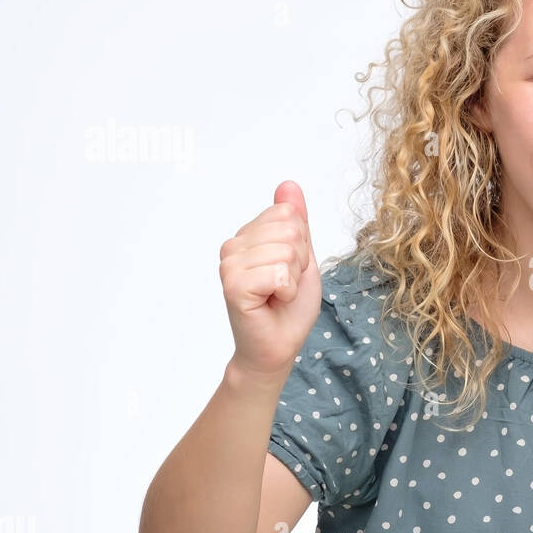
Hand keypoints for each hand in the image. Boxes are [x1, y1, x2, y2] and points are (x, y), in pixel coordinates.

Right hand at [218, 180, 322, 380]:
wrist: (278, 346)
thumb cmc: (289, 307)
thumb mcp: (302, 257)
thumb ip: (296, 221)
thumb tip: (288, 185)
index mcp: (248, 236)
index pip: (288, 214)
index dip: (302, 246)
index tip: (290, 270)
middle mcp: (233, 246)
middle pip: (289, 229)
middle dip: (300, 261)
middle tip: (284, 285)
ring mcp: (229, 264)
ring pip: (287, 250)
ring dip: (293, 278)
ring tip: (277, 294)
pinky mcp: (233, 284)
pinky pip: (278, 272)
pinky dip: (286, 290)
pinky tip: (272, 301)